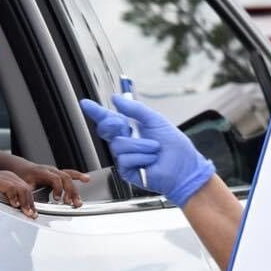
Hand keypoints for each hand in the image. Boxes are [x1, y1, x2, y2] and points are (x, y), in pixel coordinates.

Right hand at [0, 170, 41, 217]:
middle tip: (31, 216)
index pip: (26, 190)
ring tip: (26, 213)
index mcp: (10, 179)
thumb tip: (16, 212)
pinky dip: (14, 197)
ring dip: (25, 203)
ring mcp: (3, 176)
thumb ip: (6, 201)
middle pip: (26, 189)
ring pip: (22, 188)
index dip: (30, 203)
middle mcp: (9, 176)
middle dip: (30, 204)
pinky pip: (10, 187)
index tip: (33, 214)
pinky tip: (14, 205)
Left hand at [19, 163, 89, 207]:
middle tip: (70, 203)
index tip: (57, 199)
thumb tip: (30, 206)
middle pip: (65, 178)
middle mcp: (50, 170)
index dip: (58, 189)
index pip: (54, 179)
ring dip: (75, 190)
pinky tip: (87, 179)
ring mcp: (55, 171)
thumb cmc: (22, 177)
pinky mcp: (58, 174)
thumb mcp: (23, 186)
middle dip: (69, 191)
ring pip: (69, 176)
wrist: (21, 168)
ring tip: (79, 201)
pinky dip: (79, 176)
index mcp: (41, 172)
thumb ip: (28, 195)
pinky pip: (70, 174)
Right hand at [79, 95, 215, 206]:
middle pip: (107, 129)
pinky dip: (142, 157)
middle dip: (115, 125)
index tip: (85, 104)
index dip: (96, 111)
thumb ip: (135, 109)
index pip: (110, 119)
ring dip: (140, 145)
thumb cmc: (175, 147)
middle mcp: (127, 143)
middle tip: (128, 127)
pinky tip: (151, 162)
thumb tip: (117, 99)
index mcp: (132, 129)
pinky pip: (125, 159)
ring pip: (118, 145)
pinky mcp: (127, 171)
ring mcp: (125, 158)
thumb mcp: (155, 120)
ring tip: (154, 150)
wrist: (184, 169)